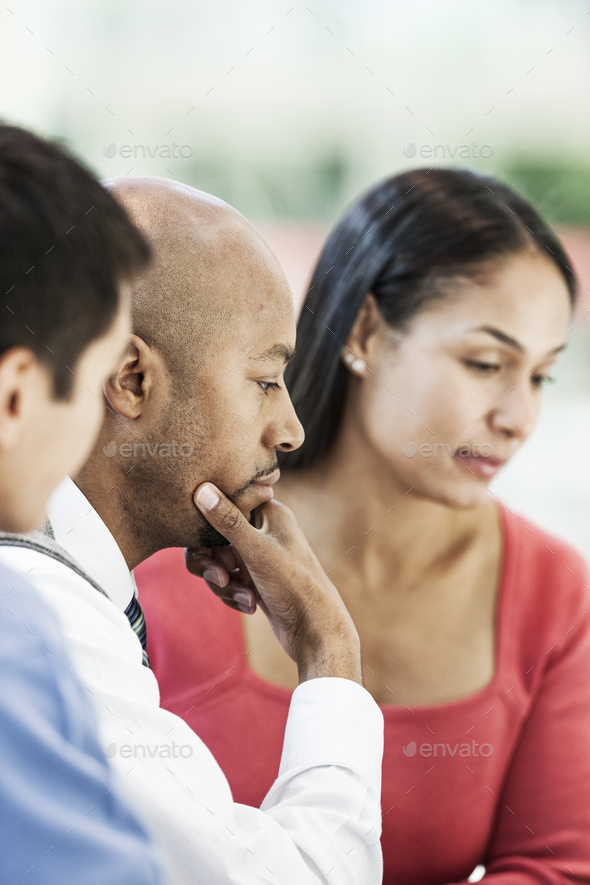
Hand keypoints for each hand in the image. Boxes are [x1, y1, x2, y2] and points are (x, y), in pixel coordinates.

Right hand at [186, 482, 361, 684]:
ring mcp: (259, 555)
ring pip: (218, 563)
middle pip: (213, 538)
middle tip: (221, 579)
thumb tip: (201, 487)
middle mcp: (264, 529)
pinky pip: (228, 581)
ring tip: (246, 598)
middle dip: (212, 564)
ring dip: (225, 584)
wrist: (315, 631)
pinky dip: (234, 594)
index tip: (205, 547)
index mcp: (269, 512)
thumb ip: (226, 520)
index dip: (207, 527)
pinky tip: (252, 606)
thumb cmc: (293, 585)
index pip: (223, 506)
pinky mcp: (256, 578)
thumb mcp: (255, 550)